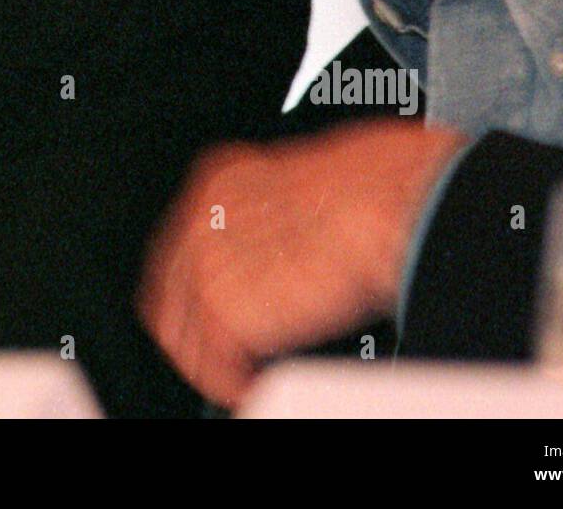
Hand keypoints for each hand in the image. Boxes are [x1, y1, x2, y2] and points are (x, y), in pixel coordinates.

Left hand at [139, 118, 468, 407]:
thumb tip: (287, 252)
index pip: (182, 247)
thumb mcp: (308, 188)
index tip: (212, 311)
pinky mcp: (222, 308)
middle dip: (195, 329)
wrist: (392, 203)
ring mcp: (206, 263)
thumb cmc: (380, 190)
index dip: (198, 288)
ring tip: (245, 372)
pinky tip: (257, 381)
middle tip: (226, 354)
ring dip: (214, 360)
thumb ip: (278, 218)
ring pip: (182, 334)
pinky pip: (213, 367)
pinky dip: (234, 383)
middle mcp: (203, 217)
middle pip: (170, 292)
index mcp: (222, 179)